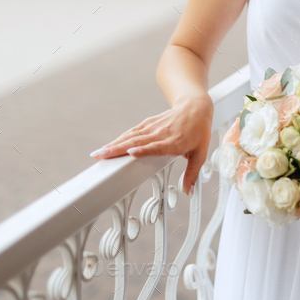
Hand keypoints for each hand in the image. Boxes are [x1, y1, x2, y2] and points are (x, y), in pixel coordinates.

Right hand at [89, 92, 213, 194]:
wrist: (196, 107)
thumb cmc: (199, 131)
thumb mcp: (201, 153)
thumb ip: (192, 173)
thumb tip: (188, 192)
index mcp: (175, 141)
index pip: (158, 146)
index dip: (144, 149)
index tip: (131, 152)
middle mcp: (162, 133)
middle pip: (137, 141)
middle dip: (118, 149)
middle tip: (101, 156)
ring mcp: (153, 127)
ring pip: (131, 136)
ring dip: (114, 144)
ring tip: (98, 153)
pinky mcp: (148, 123)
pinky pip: (132, 132)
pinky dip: (119, 139)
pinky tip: (108, 146)